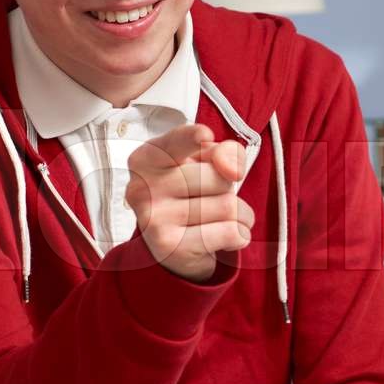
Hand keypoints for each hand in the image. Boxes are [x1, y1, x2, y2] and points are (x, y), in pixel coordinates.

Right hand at [125, 123, 254, 281]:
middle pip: (217, 176)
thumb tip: (233, 170)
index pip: (177, 141)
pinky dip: (240, 235)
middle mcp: (142, 188)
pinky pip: (230, 232)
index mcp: (145, 159)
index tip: (205, 135)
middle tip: (211, 200)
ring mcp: (154, 219)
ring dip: (241, 214)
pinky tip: (224, 238)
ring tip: (221, 220)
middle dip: (228, 189)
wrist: (173, 248)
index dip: (194, 137)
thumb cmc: (189, 195)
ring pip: (228, 205)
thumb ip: (219, 153)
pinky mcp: (170, 247)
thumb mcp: (201, 164)